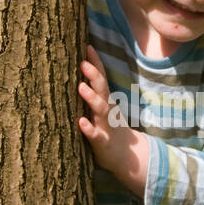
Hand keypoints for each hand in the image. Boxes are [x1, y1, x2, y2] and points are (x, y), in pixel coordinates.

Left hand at [78, 45, 130, 173]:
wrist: (125, 158)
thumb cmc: (108, 131)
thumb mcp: (102, 111)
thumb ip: (94, 95)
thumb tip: (78, 76)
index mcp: (106, 102)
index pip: (101, 79)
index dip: (96, 63)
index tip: (87, 46)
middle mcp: (107, 111)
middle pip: (103, 90)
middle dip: (94, 75)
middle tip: (82, 62)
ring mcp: (106, 126)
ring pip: (101, 110)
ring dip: (91, 98)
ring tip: (81, 87)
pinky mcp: (102, 143)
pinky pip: (95, 135)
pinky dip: (89, 128)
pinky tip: (81, 122)